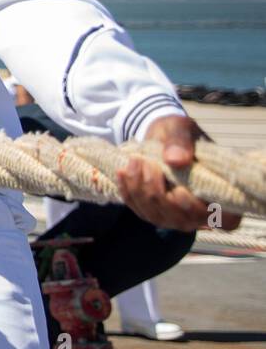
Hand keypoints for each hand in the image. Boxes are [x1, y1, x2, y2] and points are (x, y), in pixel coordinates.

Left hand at [117, 115, 240, 231]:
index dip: (202, 210)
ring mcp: (177, 217)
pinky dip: (128, 191)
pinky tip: (123, 172)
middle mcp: (202, 213)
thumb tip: (176, 160)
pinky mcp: (154, 213)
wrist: (160, 138)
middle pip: (181, 218)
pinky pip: (138, 210)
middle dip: (158, 192)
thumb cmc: (178, 134)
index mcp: (223, 194)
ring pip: (156, 216)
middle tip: (147, 163)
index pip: (226, 220)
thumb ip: (180, 141)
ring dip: (140, 189)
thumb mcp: (180, 128)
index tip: (179, 190)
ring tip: (135, 162)